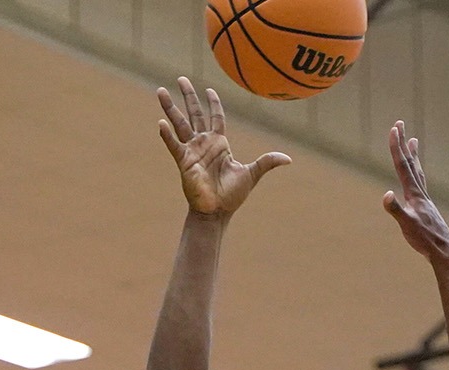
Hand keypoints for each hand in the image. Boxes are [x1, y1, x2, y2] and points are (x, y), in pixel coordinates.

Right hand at [157, 76, 288, 217]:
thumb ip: (266, 162)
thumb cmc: (232, 195)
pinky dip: (167, 135)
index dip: (213, 103)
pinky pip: (174, 145)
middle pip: (194, 113)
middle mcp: (203, 143)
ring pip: (179, 123)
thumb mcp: (252, 174)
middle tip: (180, 78)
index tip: (208, 89)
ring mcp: (192, 151)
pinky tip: (160, 122)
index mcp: (219, 143)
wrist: (217, 212)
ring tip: (160, 91)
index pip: (216, 117)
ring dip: (170, 107)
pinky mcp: (184, 161)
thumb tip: (288, 159)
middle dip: (188, 95)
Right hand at [383, 120, 448, 261]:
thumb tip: (386, 194)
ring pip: (417, 171)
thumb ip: (396, 209)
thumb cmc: (424, 238)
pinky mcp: (426, 207)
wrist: (444, 250)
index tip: (394, 129)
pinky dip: (417, 174)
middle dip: (403, 143)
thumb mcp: (406, 225)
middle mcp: (420, 192)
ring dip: (413, 155)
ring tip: (414, 142)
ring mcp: (424, 199)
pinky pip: (420, 183)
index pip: (402, 165)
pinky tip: (416, 178)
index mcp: (414, 193)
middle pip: (410, 162)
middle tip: (400, 124)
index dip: (396, 147)